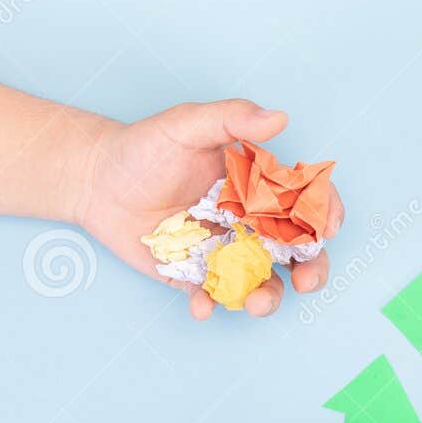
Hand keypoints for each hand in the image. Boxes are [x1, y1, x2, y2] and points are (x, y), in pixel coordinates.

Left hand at [72, 101, 343, 319]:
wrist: (94, 178)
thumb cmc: (143, 147)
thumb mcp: (186, 124)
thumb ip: (231, 117)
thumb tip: (279, 118)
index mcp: (258, 187)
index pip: (305, 202)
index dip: (325, 215)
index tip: (327, 229)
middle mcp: (248, 222)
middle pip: (296, 252)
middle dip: (311, 270)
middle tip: (307, 281)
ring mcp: (223, 251)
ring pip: (261, 281)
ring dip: (267, 297)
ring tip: (253, 303)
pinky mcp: (193, 274)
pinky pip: (212, 295)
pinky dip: (211, 304)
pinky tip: (201, 304)